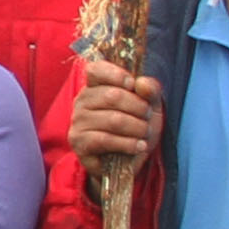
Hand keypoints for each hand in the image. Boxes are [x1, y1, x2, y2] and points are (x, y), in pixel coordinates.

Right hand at [66, 53, 159, 183]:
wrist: (128, 159)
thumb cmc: (136, 126)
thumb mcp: (150, 105)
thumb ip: (150, 90)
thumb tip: (142, 83)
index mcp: (95, 86)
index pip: (95, 69)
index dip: (115, 74)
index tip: (132, 84)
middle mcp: (82, 101)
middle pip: (113, 96)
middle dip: (139, 107)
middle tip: (147, 117)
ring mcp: (78, 122)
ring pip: (112, 120)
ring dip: (137, 128)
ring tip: (145, 133)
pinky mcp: (79, 142)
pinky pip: (105, 140)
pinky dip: (128, 143)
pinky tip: (138, 146)